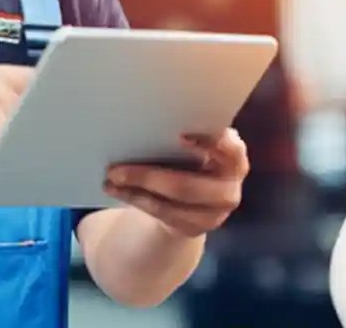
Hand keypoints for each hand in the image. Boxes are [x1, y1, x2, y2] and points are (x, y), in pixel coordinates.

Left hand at [103, 129, 249, 238]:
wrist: (197, 198)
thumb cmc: (193, 157)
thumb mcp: (199, 144)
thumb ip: (190, 134)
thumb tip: (149, 118)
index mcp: (234, 158)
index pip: (230, 150)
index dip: (209, 143)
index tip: (178, 135)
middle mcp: (229, 188)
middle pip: (186, 186)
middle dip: (147, 177)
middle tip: (114, 168)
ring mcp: (214, 214)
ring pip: (169, 205)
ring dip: (135, 191)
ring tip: (110, 179)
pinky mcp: (195, 228)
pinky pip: (161, 215)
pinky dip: (136, 200)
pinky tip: (117, 190)